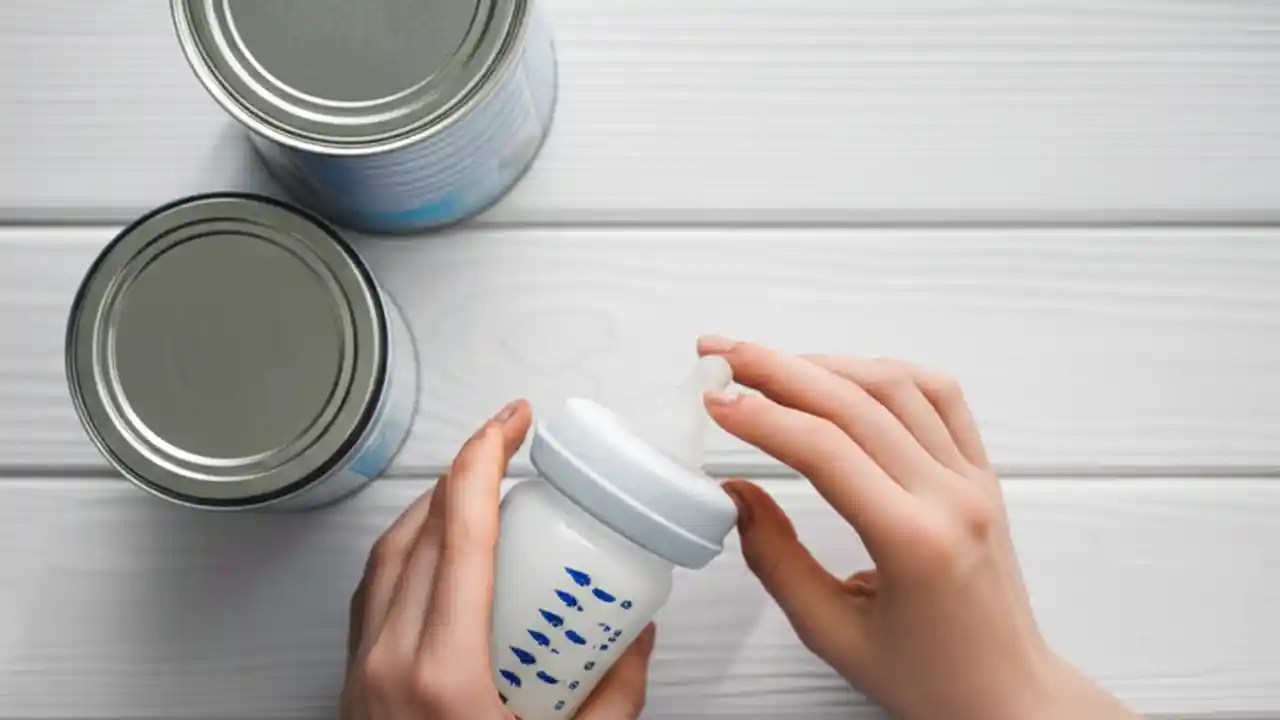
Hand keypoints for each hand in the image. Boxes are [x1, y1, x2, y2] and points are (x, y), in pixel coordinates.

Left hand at [340, 399, 656, 719]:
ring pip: (390, 550)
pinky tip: (435, 553)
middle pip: (426, 528)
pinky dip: (406, 547)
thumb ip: (611, 699)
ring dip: (434, 504)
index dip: (485, 458)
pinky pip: (374, 586)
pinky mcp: (352, 679)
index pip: (463, 532)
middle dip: (468, 471)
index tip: (511, 423)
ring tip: (475, 489)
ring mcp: (364, 667)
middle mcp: (392, 660)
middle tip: (510, 448)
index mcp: (445, 674)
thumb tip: (636, 641)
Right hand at [697, 337, 1135, 719]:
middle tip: (723, 356)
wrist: (1008, 697)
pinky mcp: (983, 475)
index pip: (824, 450)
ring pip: (897, 386)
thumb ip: (775, 558)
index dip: (761, 416)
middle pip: (855, 403)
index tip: (715, 400)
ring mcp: (973, 481)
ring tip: (771, 364)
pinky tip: (847, 373)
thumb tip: (736, 495)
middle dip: (777, 369)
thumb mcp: (831, 632)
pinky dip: (888, 373)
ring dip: (826, 364)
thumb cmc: (932, 680)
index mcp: (914, 543)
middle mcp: (951, 499)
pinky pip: (941, 397)